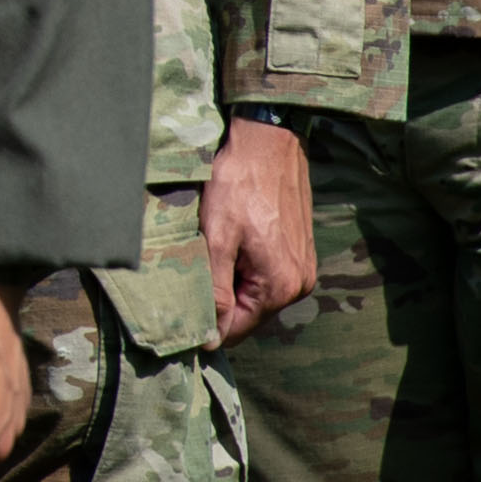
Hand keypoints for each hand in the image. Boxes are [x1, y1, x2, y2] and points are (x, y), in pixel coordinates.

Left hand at [203, 118, 317, 343]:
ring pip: (256, 296)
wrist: (268, 143)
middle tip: (186, 283)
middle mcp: (299, 284)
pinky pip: (266, 277)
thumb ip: (214, 290)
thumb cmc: (238, 186)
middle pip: (248, 315)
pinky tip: (226, 250)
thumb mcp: (216, 238)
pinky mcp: (299, 252)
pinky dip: (243, 272)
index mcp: (280, 286)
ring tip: (207, 261)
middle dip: (218, 306)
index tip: (178, 317)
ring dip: (230, 287)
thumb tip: (211, 338)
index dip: (206, 328)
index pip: (237, 329)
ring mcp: (302, 268)